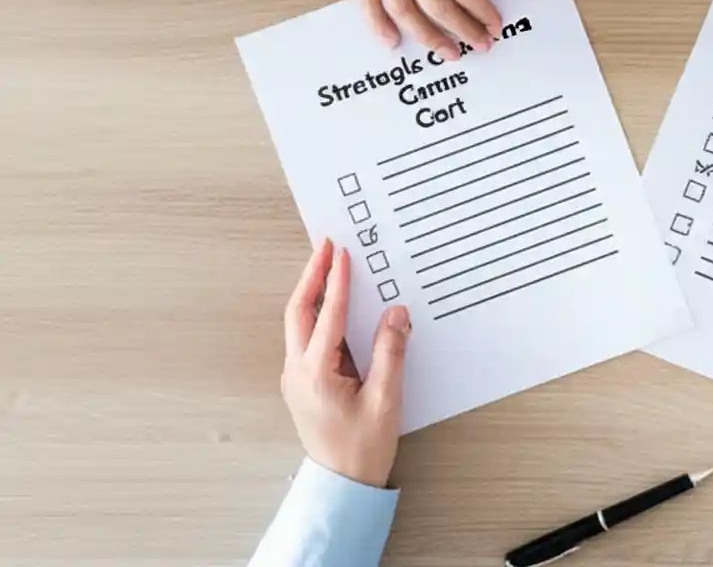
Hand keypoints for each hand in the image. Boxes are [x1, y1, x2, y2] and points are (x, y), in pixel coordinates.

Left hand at [280, 238, 411, 487]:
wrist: (343, 484)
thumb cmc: (363, 449)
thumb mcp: (385, 400)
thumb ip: (391, 352)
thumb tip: (396, 314)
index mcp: (316, 374)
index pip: (328, 316)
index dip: (337, 282)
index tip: (343, 254)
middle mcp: (298, 371)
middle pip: (299, 312)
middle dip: (312, 276)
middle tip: (326, 247)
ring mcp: (296, 377)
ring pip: (299, 324)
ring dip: (313, 294)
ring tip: (328, 268)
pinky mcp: (303, 383)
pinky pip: (306, 339)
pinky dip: (318, 315)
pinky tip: (333, 307)